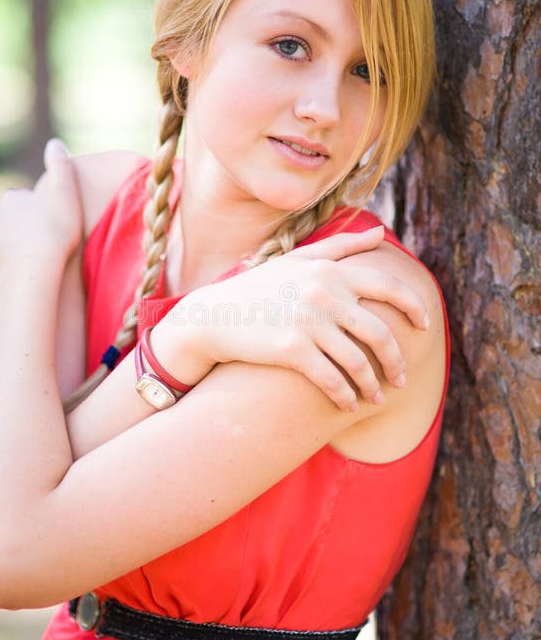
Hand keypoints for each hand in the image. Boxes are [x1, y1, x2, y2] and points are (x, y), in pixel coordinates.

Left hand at [0, 139, 82, 290]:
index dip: (36, 209)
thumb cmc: (55, 228)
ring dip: (13, 250)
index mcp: (12, 201)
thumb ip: (60, 166)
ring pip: (1, 245)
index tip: (50, 219)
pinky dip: (7, 271)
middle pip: (8, 222)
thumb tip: (55, 143)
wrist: (37, 267)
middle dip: (21, 229)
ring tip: (35, 262)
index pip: (22, 201)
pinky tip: (25, 276)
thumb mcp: (65, 191)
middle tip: (44, 242)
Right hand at [171, 226, 428, 409]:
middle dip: (396, 361)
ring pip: (358, 362)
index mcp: (330, 270)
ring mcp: (308, 321)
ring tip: (375, 398)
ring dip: (371, 385)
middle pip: (379, 333)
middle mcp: (323, 292)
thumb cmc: (259, 288)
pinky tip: (349, 405)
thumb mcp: (298, 259)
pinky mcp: (292, 349)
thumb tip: (380, 234)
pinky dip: (345, 396)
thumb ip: (342, 247)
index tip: (424, 327)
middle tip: (401, 379)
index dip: (415, 308)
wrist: (214, 316)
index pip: (390, 287)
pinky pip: (331, 379)